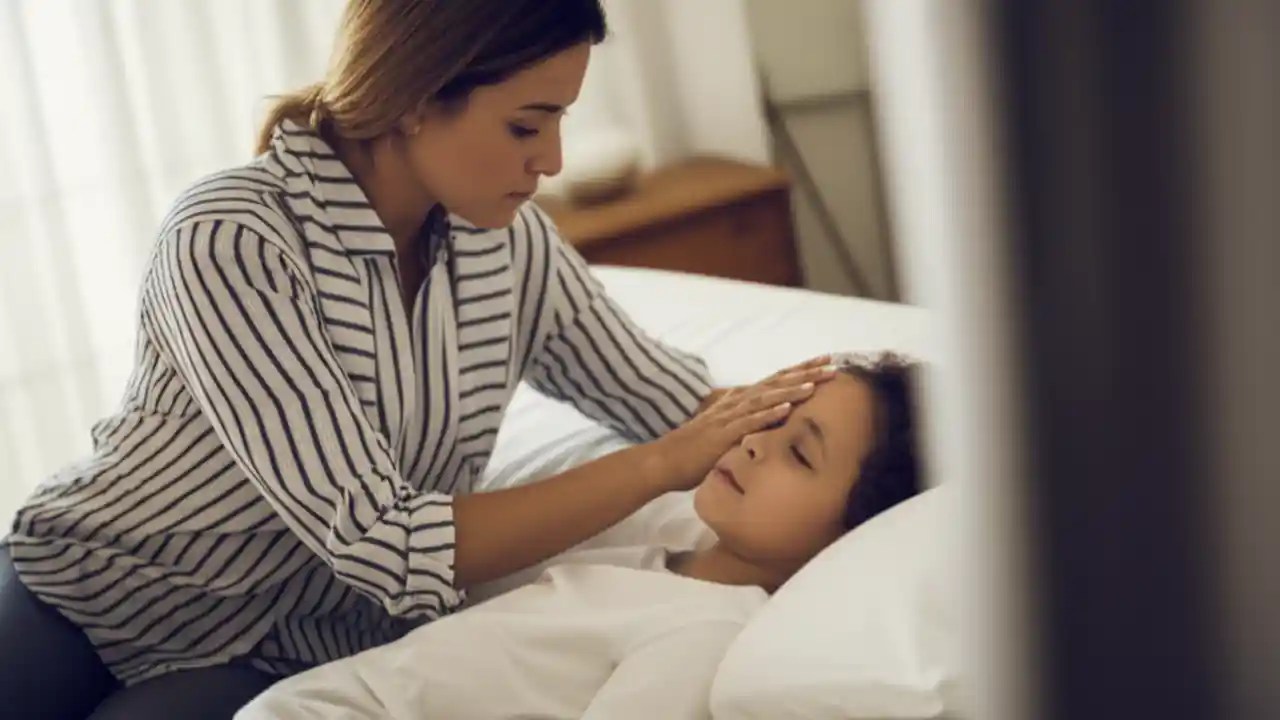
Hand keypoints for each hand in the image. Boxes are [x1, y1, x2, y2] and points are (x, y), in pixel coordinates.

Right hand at [651, 368, 832, 493]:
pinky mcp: (722, 434)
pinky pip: (749, 421)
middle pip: (775, 382)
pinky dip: (769, 413)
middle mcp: (736, 402)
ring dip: (791, 389)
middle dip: (804, 372)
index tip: (825, 361)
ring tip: (815, 383)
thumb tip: (770, 421)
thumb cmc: (695, 452)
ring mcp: (729, 417)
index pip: (774, 380)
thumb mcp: (726, 433)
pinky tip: (788, 408)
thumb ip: (745, 424)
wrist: (664, 461)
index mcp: (739, 401)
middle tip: (831, 364)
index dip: (800, 369)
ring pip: (765, 398)